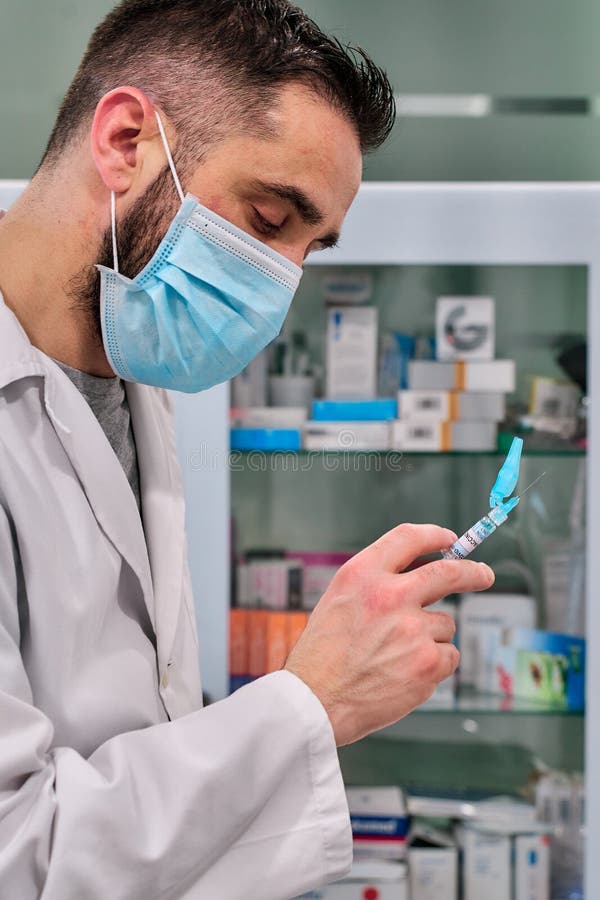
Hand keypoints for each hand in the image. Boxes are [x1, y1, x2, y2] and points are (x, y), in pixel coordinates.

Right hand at [285, 523, 493, 745]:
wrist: (314, 701)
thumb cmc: (324, 654)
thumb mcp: (340, 600)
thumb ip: (377, 583)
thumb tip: (423, 575)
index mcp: (362, 574)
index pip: (408, 538)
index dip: (434, 535)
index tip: (449, 540)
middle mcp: (389, 595)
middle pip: (449, 571)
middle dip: (473, 572)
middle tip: (483, 575)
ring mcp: (412, 629)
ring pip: (445, 624)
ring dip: (431, 637)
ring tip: (397, 656)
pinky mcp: (428, 662)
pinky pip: (448, 656)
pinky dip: (434, 665)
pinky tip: (405, 674)